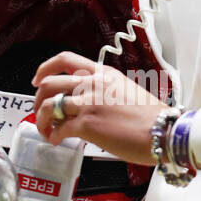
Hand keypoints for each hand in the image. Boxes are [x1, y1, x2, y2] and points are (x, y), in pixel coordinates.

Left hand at [32, 51, 168, 164]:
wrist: (163, 131)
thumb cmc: (151, 117)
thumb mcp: (125, 91)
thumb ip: (103, 91)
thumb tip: (86, 104)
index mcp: (103, 73)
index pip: (65, 59)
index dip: (45, 68)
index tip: (37, 80)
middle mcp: (93, 83)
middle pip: (49, 83)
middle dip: (37, 99)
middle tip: (40, 112)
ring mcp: (88, 103)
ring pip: (48, 106)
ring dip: (41, 120)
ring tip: (46, 130)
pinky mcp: (87, 124)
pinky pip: (59, 129)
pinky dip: (53, 136)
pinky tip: (58, 140)